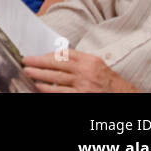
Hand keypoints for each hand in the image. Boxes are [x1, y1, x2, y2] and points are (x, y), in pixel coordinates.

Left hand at [22, 50, 138, 92]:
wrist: (124, 95)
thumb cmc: (108, 80)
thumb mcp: (95, 64)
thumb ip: (78, 59)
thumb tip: (55, 56)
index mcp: (89, 60)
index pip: (64, 54)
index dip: (47, 55)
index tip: (36, 56)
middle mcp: (86, 71)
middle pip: (57, 64)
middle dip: (39, 63)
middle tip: (26, 61)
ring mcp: (84, 85)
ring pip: (57, 79)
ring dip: (40, 76)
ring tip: (28, 73)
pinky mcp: (82, 96)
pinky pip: (61, 93)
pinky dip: (49, 90)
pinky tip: (39, 88)